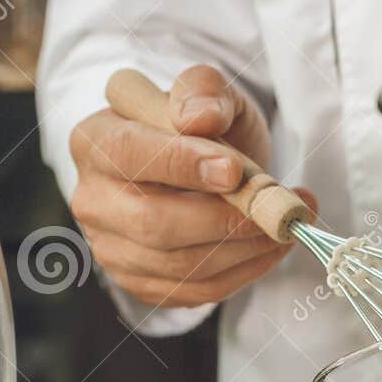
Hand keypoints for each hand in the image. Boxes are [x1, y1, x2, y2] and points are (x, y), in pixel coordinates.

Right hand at [68, 64, 311, 307]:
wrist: (202, 168)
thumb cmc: (200, 127)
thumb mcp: (207, 92)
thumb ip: (203, 90)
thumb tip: (200, 118)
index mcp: (94, 140)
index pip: (129, 154)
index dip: (182, 164)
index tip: (235, 171)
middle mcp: (93, 199)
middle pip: (154, 223)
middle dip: (226, 219)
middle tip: (280, 207)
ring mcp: (112, 248)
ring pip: (181, 265)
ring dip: (246, 248)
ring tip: (289, 224)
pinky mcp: (141, 283)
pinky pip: (197, 290)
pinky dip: (245, 272)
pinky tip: (272, 247)